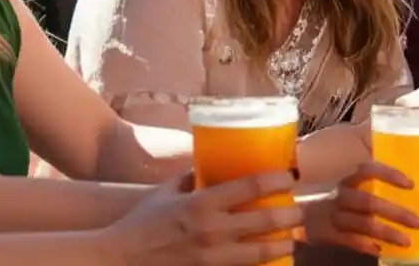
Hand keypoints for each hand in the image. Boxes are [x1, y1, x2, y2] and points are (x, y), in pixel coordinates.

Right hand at [108, 171, 301, 265]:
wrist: (119, 259)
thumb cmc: (142, 222)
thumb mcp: (167, 191)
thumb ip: (191, 177)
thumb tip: (210, 163)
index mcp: (202, 203)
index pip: (251, 186)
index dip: (278, 179)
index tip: (292, 175)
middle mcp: (211, 230)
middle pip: (266, 221)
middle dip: (290, 215)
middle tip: (299, 211)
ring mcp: (211, 256)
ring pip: (260, 252)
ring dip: (282, 244)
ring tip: (292, 239)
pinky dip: (260, 264)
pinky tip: (270, 260)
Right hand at [305, 162, 418, 256]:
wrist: (295, 214)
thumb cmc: (332, 197)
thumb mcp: (348, 185)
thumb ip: (369, 184)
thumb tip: (407, 186)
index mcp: (347, 179)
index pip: (368, 170)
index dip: (389, 174)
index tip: (411, 184)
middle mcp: (340, 195)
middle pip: (369, 202)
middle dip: (396, 213)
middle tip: (418, 222)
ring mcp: (333, 216)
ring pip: (362, 224)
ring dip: (387, 233)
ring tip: (407, 241)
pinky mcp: (327, 234)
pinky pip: (350, 240)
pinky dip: (366, 245)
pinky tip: (380, 250)